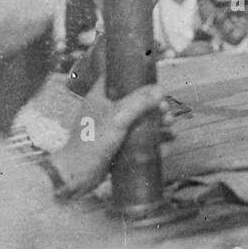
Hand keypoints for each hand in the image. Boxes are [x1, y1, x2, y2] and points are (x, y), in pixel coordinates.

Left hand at [47, 78, 169, 197]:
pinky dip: (152, 137)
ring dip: (156, 120)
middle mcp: (105, 108)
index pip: (116, 76)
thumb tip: (161, 90)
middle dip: (153, 104)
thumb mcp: (119, 117)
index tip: (152, 77)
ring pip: (138, 118)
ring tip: (170, 125)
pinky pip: (137, 136)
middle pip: (134, 99)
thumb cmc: (93, 141)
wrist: (77, 174)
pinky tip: (167, 141)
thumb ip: (140, 102)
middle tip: (166, 110)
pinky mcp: (115, 143)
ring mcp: (110, 127)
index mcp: (99, 96)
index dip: (133, 74)